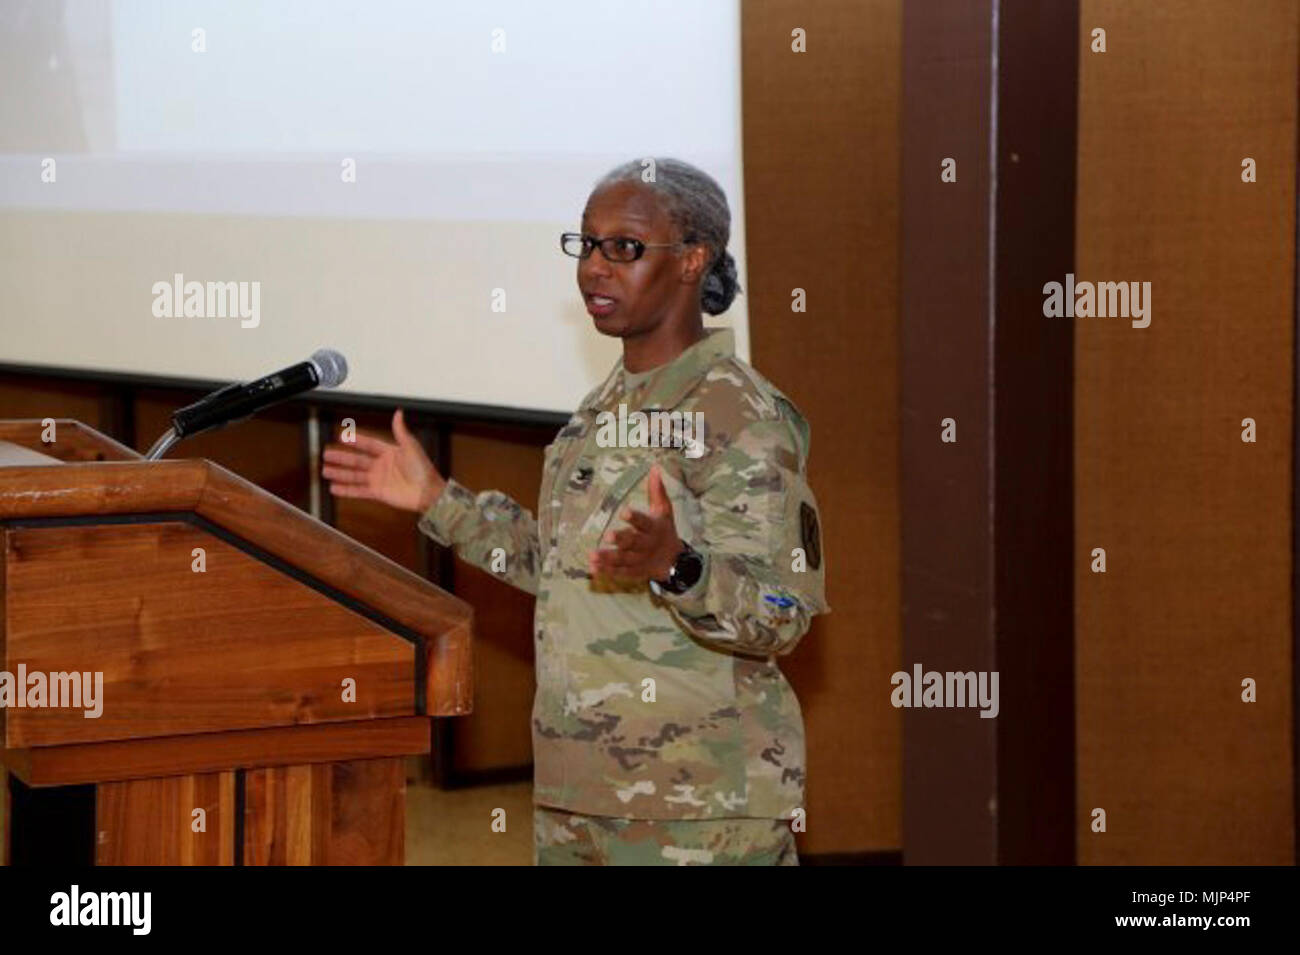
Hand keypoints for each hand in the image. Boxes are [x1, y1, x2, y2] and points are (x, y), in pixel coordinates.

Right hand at [322, 409, 444, 512]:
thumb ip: (401, 431)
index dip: (356, 440)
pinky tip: (335, 488)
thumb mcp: (411, 447)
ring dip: (340, 473)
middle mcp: (382, 465)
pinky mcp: (378, 493)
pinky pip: (358, 491)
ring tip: (325, 471)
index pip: (368, 444)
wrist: (427, 492)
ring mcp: (379, 479)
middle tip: (326, 454)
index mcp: (389, 452)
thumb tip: (399, 412)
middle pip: (357, 460)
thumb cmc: (423, 469)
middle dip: (341, 457)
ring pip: (354, 475)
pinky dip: (346, 490)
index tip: (342, 436)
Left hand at [588, 463, 683, 583]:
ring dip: (608, 558)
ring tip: (592, 556)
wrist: (674, 561)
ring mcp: (640, 560)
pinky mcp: (633, 572)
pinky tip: (593, 568)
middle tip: (608, 536)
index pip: (644, 522)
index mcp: (654, 528)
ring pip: (624, 560)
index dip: (635, 518)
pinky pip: (620, 572)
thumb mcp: (664, 510)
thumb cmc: (664, 529)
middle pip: (633, 543)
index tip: (624, 512)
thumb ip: (657, 491)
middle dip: (621, 540)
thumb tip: (655, 467)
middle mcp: (647, 545)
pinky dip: (607, 571)